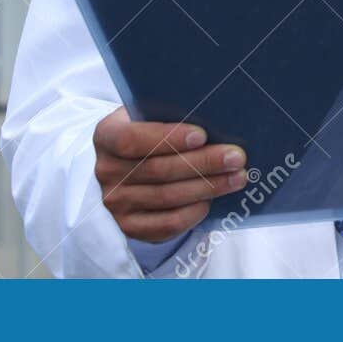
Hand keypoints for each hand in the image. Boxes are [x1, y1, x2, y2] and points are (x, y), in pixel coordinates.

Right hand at [92, 113, 248, 242]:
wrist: (120, 166)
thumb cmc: (143, 133)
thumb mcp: (143, 116)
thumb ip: (165, 114)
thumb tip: (212, 115)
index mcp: (106, 136)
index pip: (132, 139)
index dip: (168, 138)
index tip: (201, 135)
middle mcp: (105, 171)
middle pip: (159, 170)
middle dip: (203, 163)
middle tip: (235, 157)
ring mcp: (115, 203)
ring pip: (167, 198)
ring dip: (207, 187)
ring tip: (236, 177)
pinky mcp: (130, 227)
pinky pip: (167, 224)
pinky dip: (193, 212)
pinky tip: (212, 200)